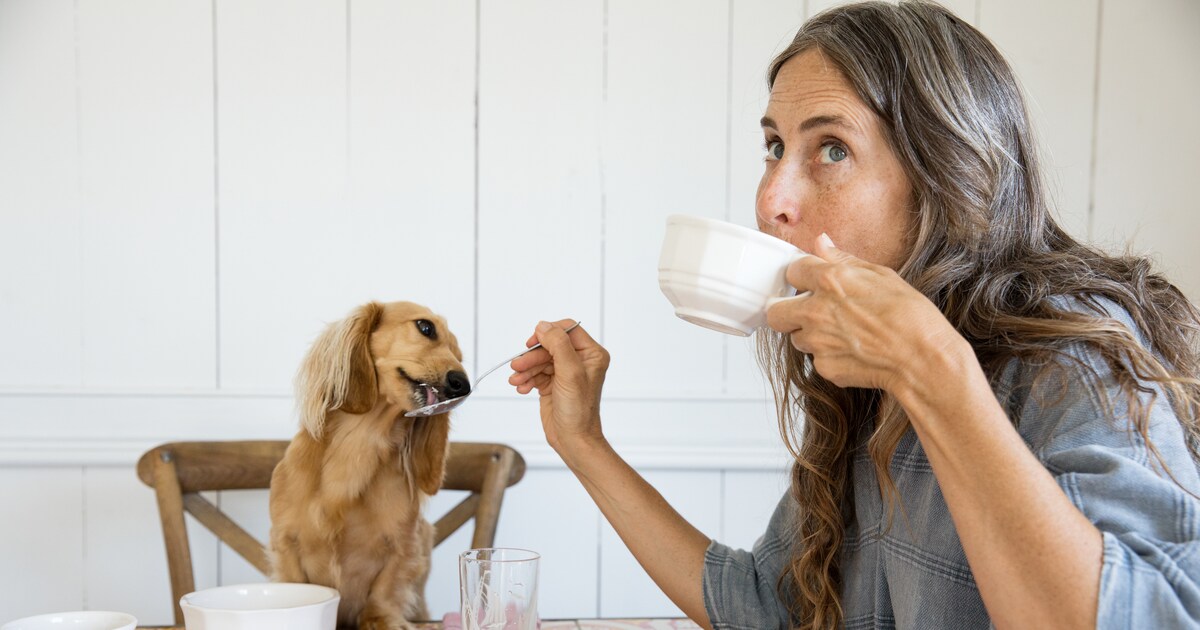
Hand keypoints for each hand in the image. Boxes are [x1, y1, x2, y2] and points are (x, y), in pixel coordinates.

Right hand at [509, 320, 610, 457]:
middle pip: (549, 345)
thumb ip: (558, 345)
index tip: (532, 342)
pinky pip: (535, 373)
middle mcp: (579, 361)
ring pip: (539, 359)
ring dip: (525, 369)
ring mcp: (565, 372)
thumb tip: (543, 326)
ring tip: (517, 381)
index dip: (548, 333)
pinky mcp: (552, 383)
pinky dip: (526, 379)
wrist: (573, 439)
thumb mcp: (570, 373)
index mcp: (591, 354)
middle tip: (517, 366)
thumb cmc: (579, 411)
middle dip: (532, 356)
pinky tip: (522, 388)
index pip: (567, 330)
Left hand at [765, 233, 965, 393]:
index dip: (802, 276)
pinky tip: (854, 352)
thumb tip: (821, 243)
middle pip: (775, 311)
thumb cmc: (910, 316)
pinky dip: (830, 357)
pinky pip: (816, 360)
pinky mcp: (824, 367)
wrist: (921, 358)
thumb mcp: (881, 275)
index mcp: (829, 281)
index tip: (809, 281)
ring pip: (797, 338)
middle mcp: (816, 311)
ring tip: (843, 334)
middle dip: (786, 310)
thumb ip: (843, 259)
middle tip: (808, 311)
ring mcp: (817, 342)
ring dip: (811, 335)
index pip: (792, 271)